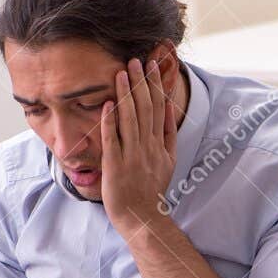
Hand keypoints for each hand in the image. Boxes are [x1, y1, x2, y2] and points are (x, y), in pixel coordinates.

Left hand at [98, 56, 177, 234]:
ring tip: (121, 73)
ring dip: (126, 95)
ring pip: (131, 120)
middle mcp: (148, 147)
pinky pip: (113, 140)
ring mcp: (132, 156)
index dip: (155, 85)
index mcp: (160, 145)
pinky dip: (110, 121)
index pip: (159, 108)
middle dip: (141, 83)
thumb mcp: (168, 161)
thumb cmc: (151, 189)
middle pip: (146, 109)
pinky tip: (108, 104)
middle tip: (135, 60)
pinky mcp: (116, 166)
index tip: (151, 65)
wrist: (142, 217)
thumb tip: (166, 107)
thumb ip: (167, 134)